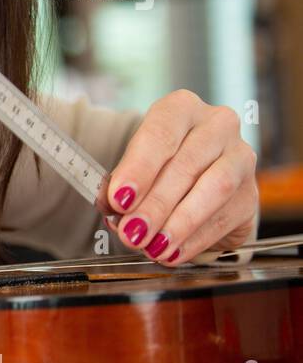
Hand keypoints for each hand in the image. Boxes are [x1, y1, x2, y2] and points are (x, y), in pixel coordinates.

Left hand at [94, 90, 257, 266]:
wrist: (194, 177)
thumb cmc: (157, 165)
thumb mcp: (133, 166)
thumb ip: (120, 184)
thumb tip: (113, 209)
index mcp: (180, 109)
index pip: (160, 134)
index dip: (139, 168)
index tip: (119, 198)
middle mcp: (216, 126)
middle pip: (186, 165)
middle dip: (155, 204)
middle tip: (132, 232)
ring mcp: (240, 157)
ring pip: (214, 188)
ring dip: (179, 223)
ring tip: (153, 246)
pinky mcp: (250, 193)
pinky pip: (225, 217)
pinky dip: (195, 239)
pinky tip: (173, 253)